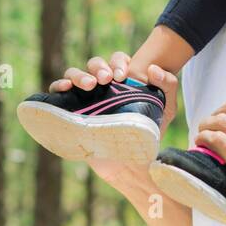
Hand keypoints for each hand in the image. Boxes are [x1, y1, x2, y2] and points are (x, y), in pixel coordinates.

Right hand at [50, 51, 180, 190]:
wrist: (131, 165)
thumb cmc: (148, 134)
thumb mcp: (166, 109)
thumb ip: (167, 85)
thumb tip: (153, 69)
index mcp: (123, 80)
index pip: (117, 60)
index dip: (118, 62)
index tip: (123, 76)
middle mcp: (102, 85)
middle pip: (95, 64)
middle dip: (99, 67)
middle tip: (107, 79)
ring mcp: (85, 97)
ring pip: (75, 73)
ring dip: (80, 75)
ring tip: (90, 85)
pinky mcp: (71, 110)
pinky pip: (58, 91)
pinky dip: (58, 85)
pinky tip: (64, 88)